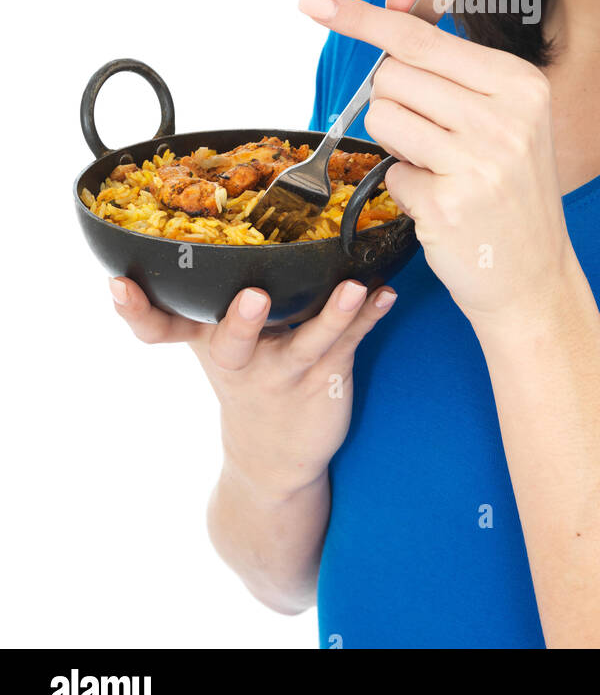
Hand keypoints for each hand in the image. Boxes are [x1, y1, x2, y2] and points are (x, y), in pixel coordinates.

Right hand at [107, 276, 397, 496]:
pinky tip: (387, 295)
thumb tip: (168, 231)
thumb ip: (194, 299)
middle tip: (253, 297)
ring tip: (353, 288)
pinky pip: (349, 345)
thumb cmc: (244, 377)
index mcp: (206, 341)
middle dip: (241, 320)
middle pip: (232, 342)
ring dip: (332, 314)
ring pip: (307, 343)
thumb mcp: (210, 343)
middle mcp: (240, 361)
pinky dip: (369, 318)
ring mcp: (283, 375)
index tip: (118, 284)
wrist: (272, 462)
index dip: (134, 308)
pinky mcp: (324, 381)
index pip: (157, 326)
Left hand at [298, 0, 574, 327]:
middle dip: (394, 103)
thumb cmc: (509, 192)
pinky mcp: (450, 202)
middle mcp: (506, 115)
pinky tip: (441, 203)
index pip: (421, 36)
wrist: (535, 278)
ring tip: (439, 168)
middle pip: (393, 76)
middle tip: (434, 139)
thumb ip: (440, 55)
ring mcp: (480, 159)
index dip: (363, 18)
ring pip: (382, 117)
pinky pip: (389, 172)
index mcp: (520, 82)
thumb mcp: (494, 115)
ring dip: (395, 144)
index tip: (315, 3)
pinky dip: (404, 188)